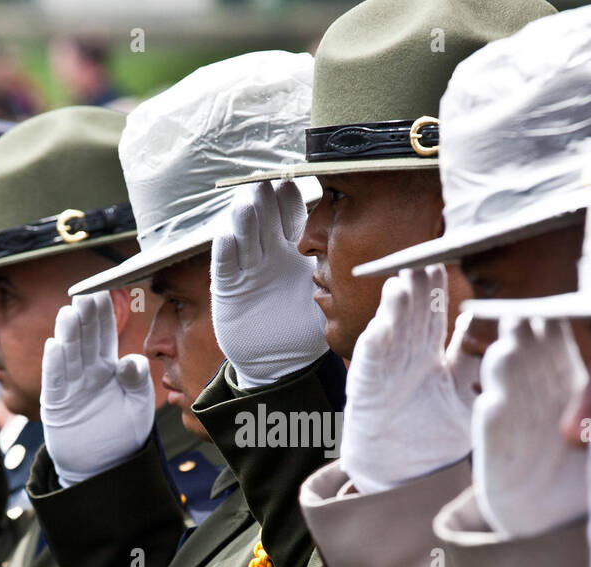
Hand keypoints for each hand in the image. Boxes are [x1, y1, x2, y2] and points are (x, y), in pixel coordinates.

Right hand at [41, 292, 154, 486]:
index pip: (104, 336)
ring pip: (68, 356)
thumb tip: (132, 359)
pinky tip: (55, 345)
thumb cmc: (123, 433)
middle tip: (85, 295)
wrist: (104, 466)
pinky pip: (55, 382)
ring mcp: (70, 388)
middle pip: (84, 340)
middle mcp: (86, 373)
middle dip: (85, 318)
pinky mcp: (57, 407)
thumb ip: (138, 382)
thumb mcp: (138, 406)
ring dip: (68, 335)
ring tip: (69, 313)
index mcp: (107, 369)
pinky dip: (55, 365)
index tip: (104, 293)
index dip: (103, 316)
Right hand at [212, 180, 324, 388]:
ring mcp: (246, 269)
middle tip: (266, 182)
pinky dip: (225, 252)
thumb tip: (366, 261)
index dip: (290, 200)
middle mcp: (268, 254)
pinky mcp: (228, 288)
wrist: (278, 361)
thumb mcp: (326, 303)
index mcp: (294, 252)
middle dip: (264, 200)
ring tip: (247, 204)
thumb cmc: (304, 330)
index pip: (291, 217)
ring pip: (243, 236)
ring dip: (243, 219)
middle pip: (264, 218)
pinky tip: (228, 237)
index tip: (294, 181)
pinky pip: (224, 266)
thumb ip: (337, 280)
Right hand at [340, 266, 474, 494]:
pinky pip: (372, 364)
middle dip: (422, 289)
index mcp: (435, 363)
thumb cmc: (433, 442)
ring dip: (397, 307)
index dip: (446, 298)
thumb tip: (514, 347)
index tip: (457, 268)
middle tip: (428, 259)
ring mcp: (387, 374)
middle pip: (417, 319)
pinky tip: (381, 325)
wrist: (396, 477)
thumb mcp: (467, 408)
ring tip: (402, 279)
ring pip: (393, 333)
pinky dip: (375, 344)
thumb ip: (480, 377)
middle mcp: (410, 363)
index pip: (441, 323)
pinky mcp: (367, 390)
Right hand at [472, 319, 587, 536]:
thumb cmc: (590, 476)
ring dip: (504, 369)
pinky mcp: (494, 456)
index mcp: (565, 384)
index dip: (553, 323)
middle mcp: (533, 396)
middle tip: (523, 316)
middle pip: (526, 355)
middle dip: (523, 334)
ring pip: (504, 385)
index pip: (556, 343)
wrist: (555, 527)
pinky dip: (493, 418)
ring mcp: (511, 423)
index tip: (556, 306)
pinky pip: (490, 432)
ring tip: (508, 354)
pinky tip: (494, 405)